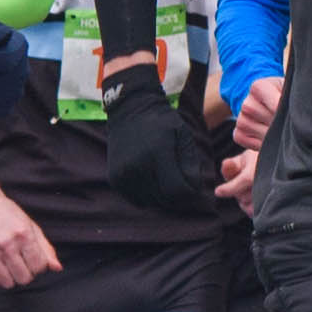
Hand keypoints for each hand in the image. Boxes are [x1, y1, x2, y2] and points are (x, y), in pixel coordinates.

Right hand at [0, 167, 60, 289]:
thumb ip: (45, 248)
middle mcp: (6, 243)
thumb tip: (57, 268)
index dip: (38, 266)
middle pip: (24, 278)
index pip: (39, 267)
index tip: (32, 259)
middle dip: (25, 273)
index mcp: (24, 234)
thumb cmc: (8, 215)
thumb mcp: (31, 226)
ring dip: (10, 277)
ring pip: (8, 283)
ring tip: (7, 265)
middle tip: (19, 262)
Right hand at [100, 69, 215, 216]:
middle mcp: (138, 165)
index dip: (190, 194)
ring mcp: (124, 173)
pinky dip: (148, 197)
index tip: (195, 189)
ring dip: (163, 197)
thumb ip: (191, 164)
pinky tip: (153, 181)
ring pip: (152, 202)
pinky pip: (138, 200)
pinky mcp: (116, 179)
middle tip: (183, 185)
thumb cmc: (162, 122)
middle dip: (179, 197)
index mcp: (158, 153)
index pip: (178, 190)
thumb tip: (194, 191)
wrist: (129, 109)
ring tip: (167, 180)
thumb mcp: (183, 135)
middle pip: (165, 199)